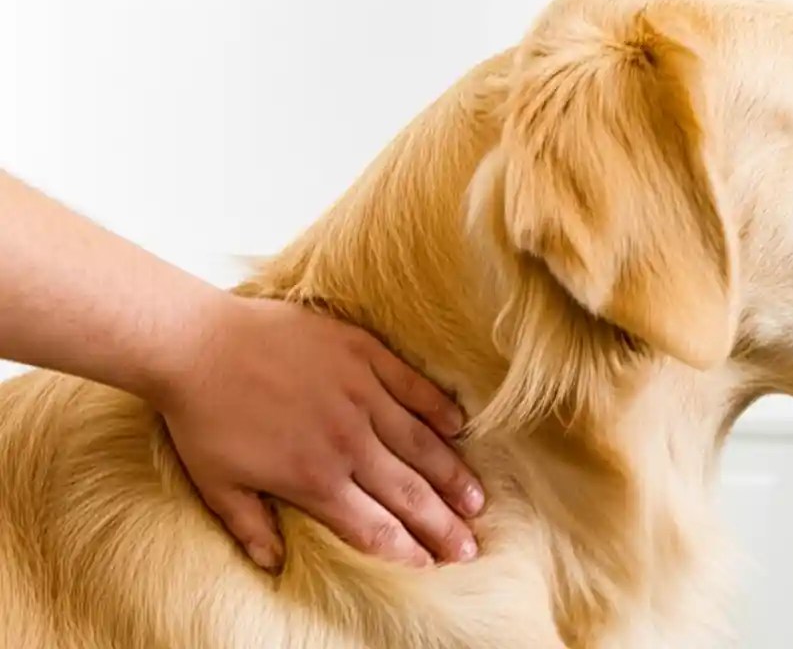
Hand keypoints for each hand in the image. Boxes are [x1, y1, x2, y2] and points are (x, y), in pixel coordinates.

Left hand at [148, 294, 482, 570]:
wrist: (197, 344)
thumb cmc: (201, 416)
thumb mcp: (217, 484)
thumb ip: (251, 527)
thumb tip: (273, 565)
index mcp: (314, 479)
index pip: (373, 527)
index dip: (406, 551)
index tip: (430, 566)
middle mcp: (347, 442)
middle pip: (407, 493)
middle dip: (443, 524)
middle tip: (470, 546)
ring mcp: (360, 395)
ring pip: (420, 443)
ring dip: (452, 475)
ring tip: (476, 499)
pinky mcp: (363, 355)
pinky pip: (413, 385)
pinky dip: (438, 407)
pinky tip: (459, 427)